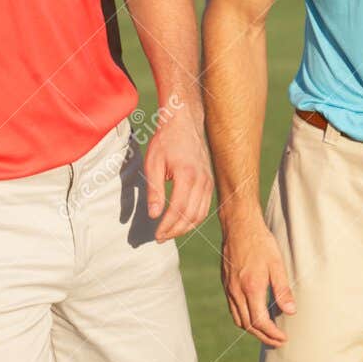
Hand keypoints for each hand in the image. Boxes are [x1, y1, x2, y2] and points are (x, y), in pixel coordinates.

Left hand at [144, 104, 213, 241]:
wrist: (183, 123)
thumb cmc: (165, 141)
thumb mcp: (153, 163)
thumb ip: (154, 190)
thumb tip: (153, 215)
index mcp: (187, 175)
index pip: (178, 209)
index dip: (167, 225)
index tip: (156, 234)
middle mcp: (201, 180)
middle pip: (191, 216)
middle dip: (175, 230)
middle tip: (160, 238)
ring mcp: (208, 182)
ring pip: (200, 214)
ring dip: (185, 227)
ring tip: (169, 233)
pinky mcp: (209, 182)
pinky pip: (204, 207)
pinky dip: (193, 218)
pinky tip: (181, 222)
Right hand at [221, 213, 296, 345]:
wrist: (239, 227)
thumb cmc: (260, 243)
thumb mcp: (277, 264)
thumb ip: (283, 290)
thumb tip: (290, 311)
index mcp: (251, 288)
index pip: (260, 321)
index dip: (272, 334)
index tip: (283, 338)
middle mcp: (237, 292)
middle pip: (248, 325)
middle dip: (263, 337)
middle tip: (278, 341)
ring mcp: (229, 289)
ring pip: (239, 319)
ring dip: (252, 330)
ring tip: (267, 333)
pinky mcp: (226, 285)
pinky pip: (233, 309)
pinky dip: (244, 319)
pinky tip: (253, 317)